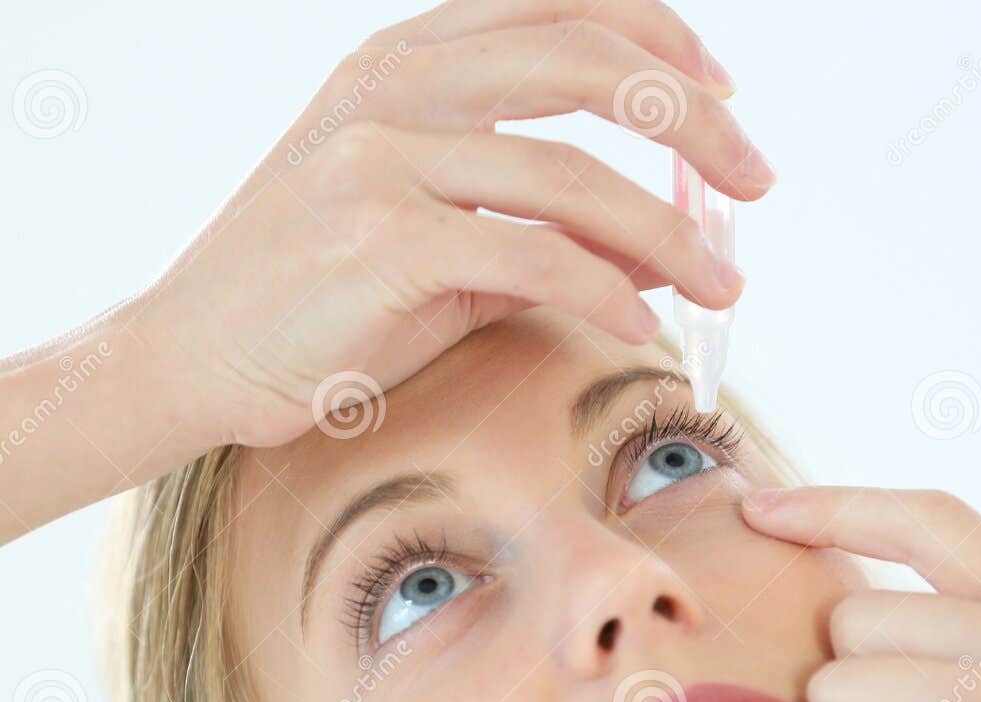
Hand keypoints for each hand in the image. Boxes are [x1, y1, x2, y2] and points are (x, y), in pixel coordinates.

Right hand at [127, 0, 768, 449]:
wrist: (193, 357)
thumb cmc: (323, 299)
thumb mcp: (448, 242)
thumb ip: (553, 227)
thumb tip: (671, 247)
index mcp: (408, 60)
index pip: (560, 9)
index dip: (659, 38)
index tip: (724, 93)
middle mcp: (395, 86)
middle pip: (586, 65)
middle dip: (694, 121)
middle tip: (756, 181)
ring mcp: (380, 155)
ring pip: (573, 174)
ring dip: (671, 234)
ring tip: (723, 285)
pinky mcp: (378, 237)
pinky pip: (534, 255)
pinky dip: (607, 290)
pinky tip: (641, 321)